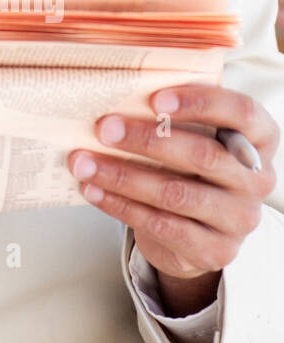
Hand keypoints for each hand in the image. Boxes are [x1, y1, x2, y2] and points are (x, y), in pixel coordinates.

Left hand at [69, 85, 278, 314]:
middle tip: (103, 129)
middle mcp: (257, 180)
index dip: (201, 102)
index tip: (155, 97)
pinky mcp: (216, 251)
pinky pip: (162, 225)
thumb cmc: (189, 165)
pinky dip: (121, 205)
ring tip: (83, 162)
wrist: (198, 228)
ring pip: (176, 194)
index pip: (241, 111)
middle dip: (146, 140)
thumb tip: (115, 91)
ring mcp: (240, 219)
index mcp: (259, 139)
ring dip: (122, 176)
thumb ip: (172, 114)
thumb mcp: (193, 135)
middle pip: (203, 155)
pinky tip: (93, 190)